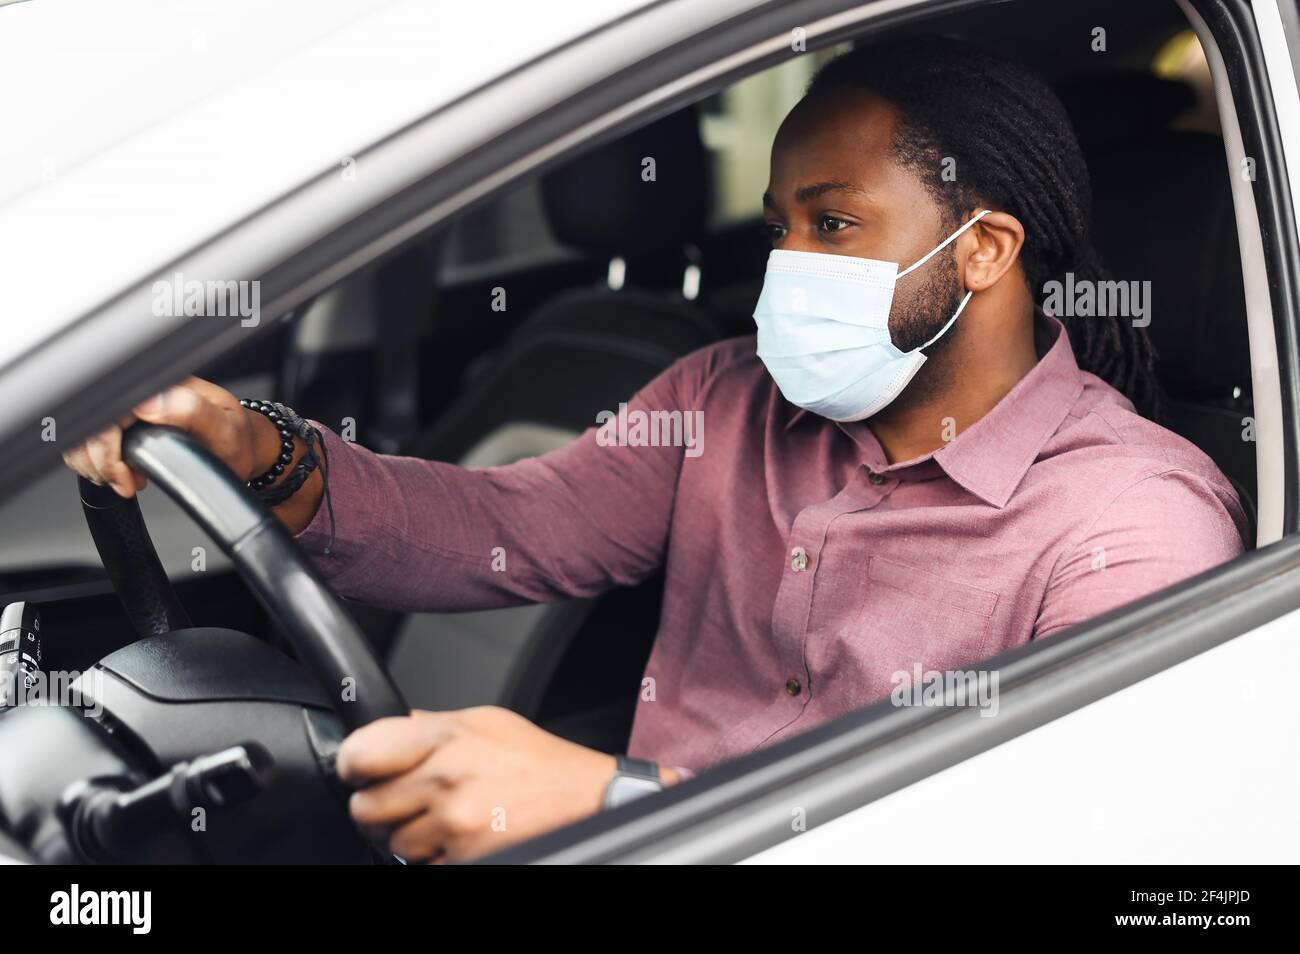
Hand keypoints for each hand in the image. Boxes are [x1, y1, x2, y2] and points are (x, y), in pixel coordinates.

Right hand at [62, 376, 273, 497]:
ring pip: (84, 433)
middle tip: (126, 483)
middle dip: (99, 461)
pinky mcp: (126, 423)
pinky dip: (96, 464)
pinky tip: (120, 475)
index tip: (124, 473)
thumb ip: (192, 412)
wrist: (241, 448)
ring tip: (125, 481)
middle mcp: (143, 391)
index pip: (108, 407)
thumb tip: (149, 403)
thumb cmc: (236, 439)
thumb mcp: (225, 429)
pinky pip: (91, 441)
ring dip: (95, 464)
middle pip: (89, 422)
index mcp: (163, 383)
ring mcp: (132, 407)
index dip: (106, 445)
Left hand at [337, 706, 618, 862]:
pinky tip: (462, 835)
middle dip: (380, 806)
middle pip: (364, 807)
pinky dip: (436, 856)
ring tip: (446, 817)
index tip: (361, 769)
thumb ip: (430, 724)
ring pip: (391, 842)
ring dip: (409, 835)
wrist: (585, 802)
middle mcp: (445, 780)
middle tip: (408, 799)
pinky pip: (421, 865)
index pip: (361, 752)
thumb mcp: (485, 722)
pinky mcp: (463, 859)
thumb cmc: (538, 763)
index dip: (354, 763)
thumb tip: (385, 726)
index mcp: (446, 737)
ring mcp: (453, 825)